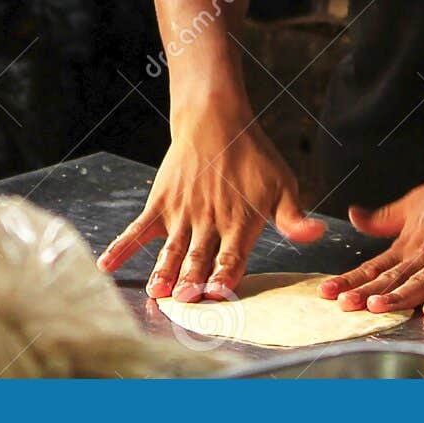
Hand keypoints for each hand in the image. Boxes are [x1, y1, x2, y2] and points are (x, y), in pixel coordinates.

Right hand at [96, 115, 325, 300]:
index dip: (225, 277)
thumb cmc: (253, 156)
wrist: (215, 120)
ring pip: (171, 248)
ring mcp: (182, 213)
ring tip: (157, 292)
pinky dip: (122, 247)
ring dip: (164, 271)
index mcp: (240, 222)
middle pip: (199, 258)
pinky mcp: (161, 203)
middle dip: (192, 281)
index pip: (232, 257)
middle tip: (184, 302)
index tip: (219, 295)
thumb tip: (317, 234)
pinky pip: (138, 229)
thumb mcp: (283, 184)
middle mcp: (209, 221)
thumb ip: (293, 217)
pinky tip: (106, 265)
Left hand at [319, 140, 423, 317]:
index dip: (350, 280)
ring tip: (377, 308)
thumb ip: (383, 219)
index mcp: (408, 242)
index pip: (374, 266)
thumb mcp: (412, 204)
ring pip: (419, 282)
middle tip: (342, 305)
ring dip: (398, 297)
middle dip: (366, 293)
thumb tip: (353, 216)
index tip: (326, 291)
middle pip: (391, 278)